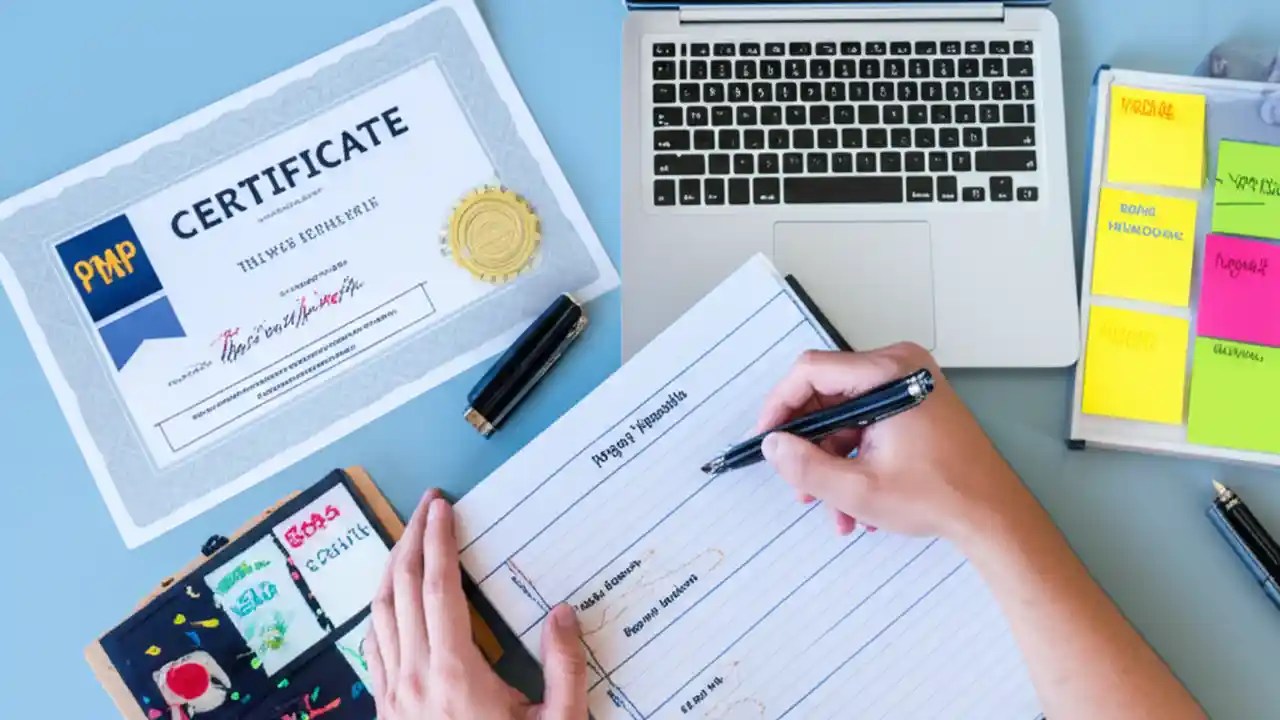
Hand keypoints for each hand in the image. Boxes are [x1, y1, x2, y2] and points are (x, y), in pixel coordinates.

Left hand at [367, 490, 588, 719]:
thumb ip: (565, 669)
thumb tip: (564, 614)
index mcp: (455, 672)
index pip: (437, 587)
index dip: (437, 540)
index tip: (441, 506)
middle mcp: (414, 677)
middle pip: (400, 589)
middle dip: (411, 539)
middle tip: (426, 507)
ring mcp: (393, 695)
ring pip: (379, 613)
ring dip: (391, 569)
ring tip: (408, 540)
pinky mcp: (387, 710)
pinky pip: (374, 646)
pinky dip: (381, 610)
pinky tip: (392, 603)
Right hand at [756, 343, 1028, 545]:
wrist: (993, 514)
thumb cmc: (939, 496)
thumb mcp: (858, 489)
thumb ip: (806, 466)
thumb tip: (772, 445)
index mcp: (887, 373)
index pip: (810, 372)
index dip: (780, 406)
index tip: (766, 440)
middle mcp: (899, 367)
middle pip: (827, 395)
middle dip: (809, 446)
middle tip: (798, 484)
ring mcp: (909, 384)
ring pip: (845, 416)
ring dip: (832, 462)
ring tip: (835, 510)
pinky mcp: (915, 403)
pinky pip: (867, 423)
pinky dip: (855, 458)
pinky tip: (856, 502)